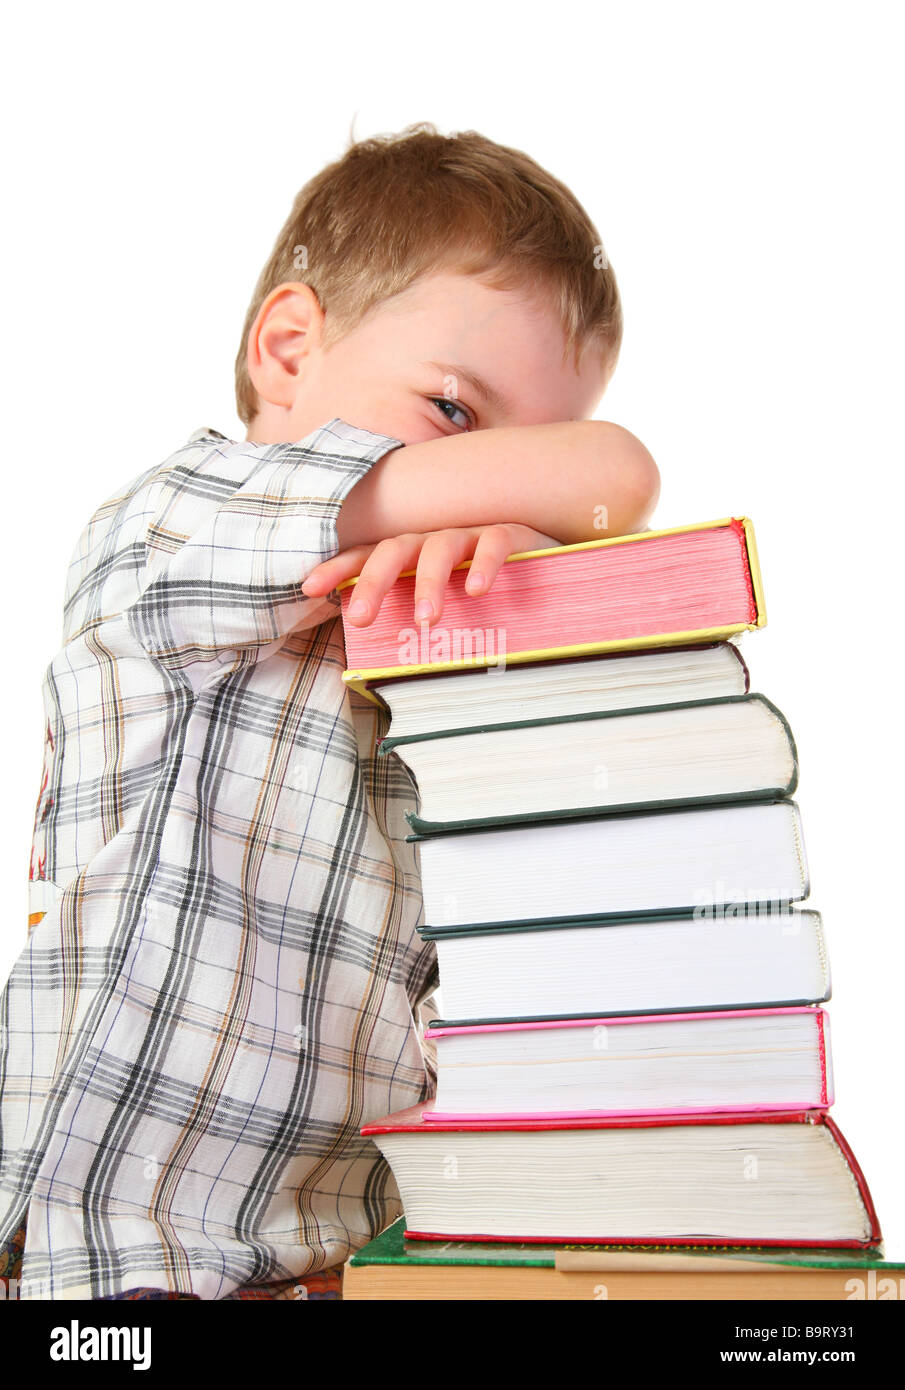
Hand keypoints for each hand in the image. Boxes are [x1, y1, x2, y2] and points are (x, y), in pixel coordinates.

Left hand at [301, 523, 562, 626]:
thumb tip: (369, 667)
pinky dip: (485, 565)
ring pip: (441, 546)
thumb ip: (414, 626)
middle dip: (374, 582)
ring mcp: (474, 534)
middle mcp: (438, 540)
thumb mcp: (449, 612)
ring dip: (428, 582)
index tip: (308, 588)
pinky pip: (495, 542)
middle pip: (396, 549)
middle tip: (361, 618)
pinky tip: (478, 591)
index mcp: (415, 556)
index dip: (338, 569)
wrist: (553, 571)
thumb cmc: (491, 598)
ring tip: (426, 621)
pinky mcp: (514, 534)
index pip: (368, 557)